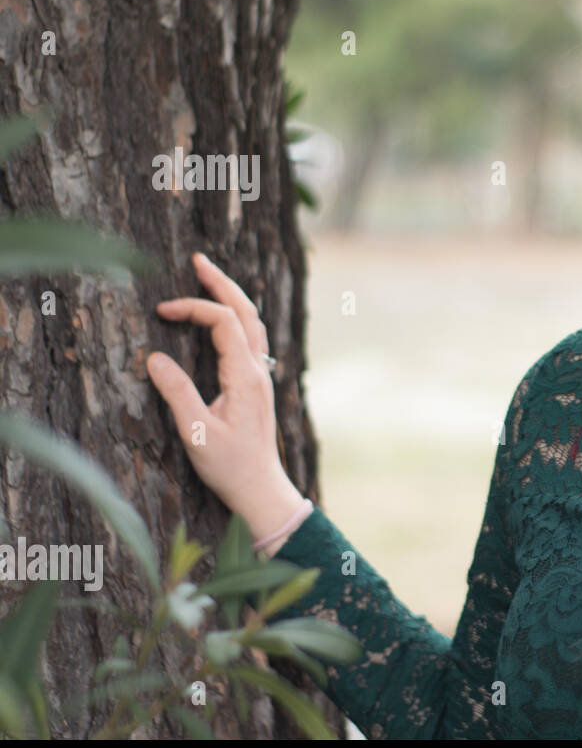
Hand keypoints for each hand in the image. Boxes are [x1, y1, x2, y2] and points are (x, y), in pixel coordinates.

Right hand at [146, 252, 304, 540]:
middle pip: (247, 312)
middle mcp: (258, 371)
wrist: (261, 488)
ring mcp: (261, 377)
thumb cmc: (230, 466)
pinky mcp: (257, 385)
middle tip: (199, 259)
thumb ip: (177, 394)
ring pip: (253, 324)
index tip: (162, 311)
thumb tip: (154, 358)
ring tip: (210, 276)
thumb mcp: (196, 433)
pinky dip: (237, 318)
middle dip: (223, 283)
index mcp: (245, 377)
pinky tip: (224, 316)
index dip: (193, 308)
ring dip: (233, 297)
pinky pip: (251, 339)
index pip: (224, 323)